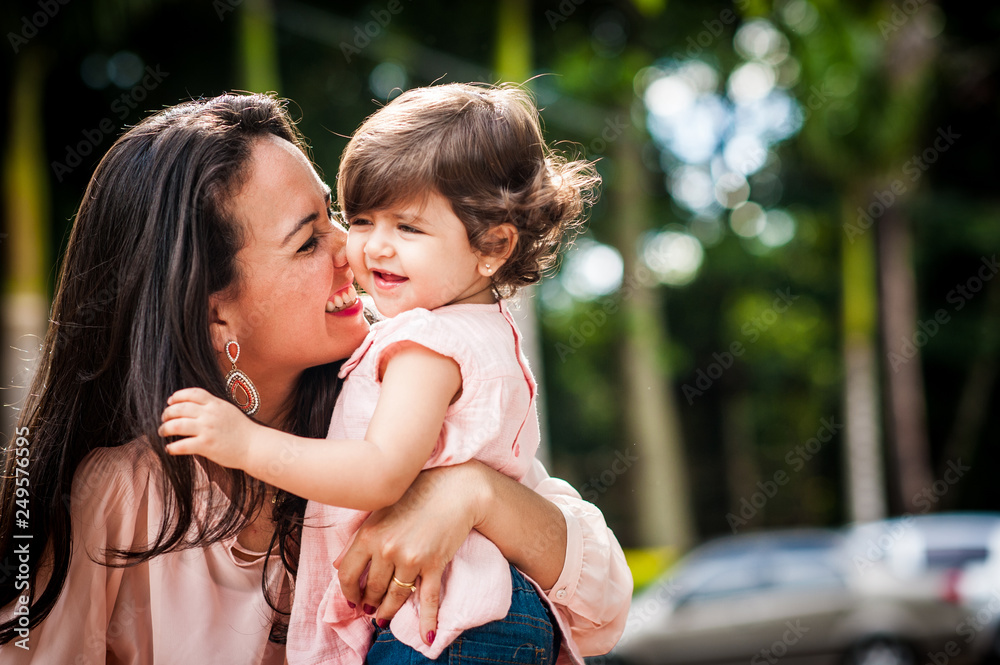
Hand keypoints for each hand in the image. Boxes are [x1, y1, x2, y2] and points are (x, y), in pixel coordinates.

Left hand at [159, 387, 256, 469]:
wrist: (255, 445)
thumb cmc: (242, 430)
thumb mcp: (228, 411)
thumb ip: (212, 407)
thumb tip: (193, 407)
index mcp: (215, 404)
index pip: (192, 393)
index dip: (177, 396)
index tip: (170, 401)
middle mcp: (210, 414)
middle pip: (180, 408)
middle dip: (167, 413)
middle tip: (163, 419)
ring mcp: (207, 429)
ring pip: (176, 425)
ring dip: (165, 429)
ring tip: (162, 433)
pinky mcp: (206, 445)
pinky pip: (181, 445)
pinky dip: (172, 447)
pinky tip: (169, 448)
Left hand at [335, 464, 485, 644]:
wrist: (455, 487)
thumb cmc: (414, 494)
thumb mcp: (379, 511)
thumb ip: (357, 538)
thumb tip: (338, 565)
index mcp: (369, 534)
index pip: (348, 574)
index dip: (348, 592)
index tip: (352, 598)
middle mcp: (387, 549)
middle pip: (373, 589)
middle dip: (369, 603)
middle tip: (369, 610)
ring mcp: (412, 559)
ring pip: (395, 597)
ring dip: (388, 612)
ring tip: (384, 619)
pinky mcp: (434, 564)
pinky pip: (428, 599)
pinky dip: (427, 620)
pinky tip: (426, 637)